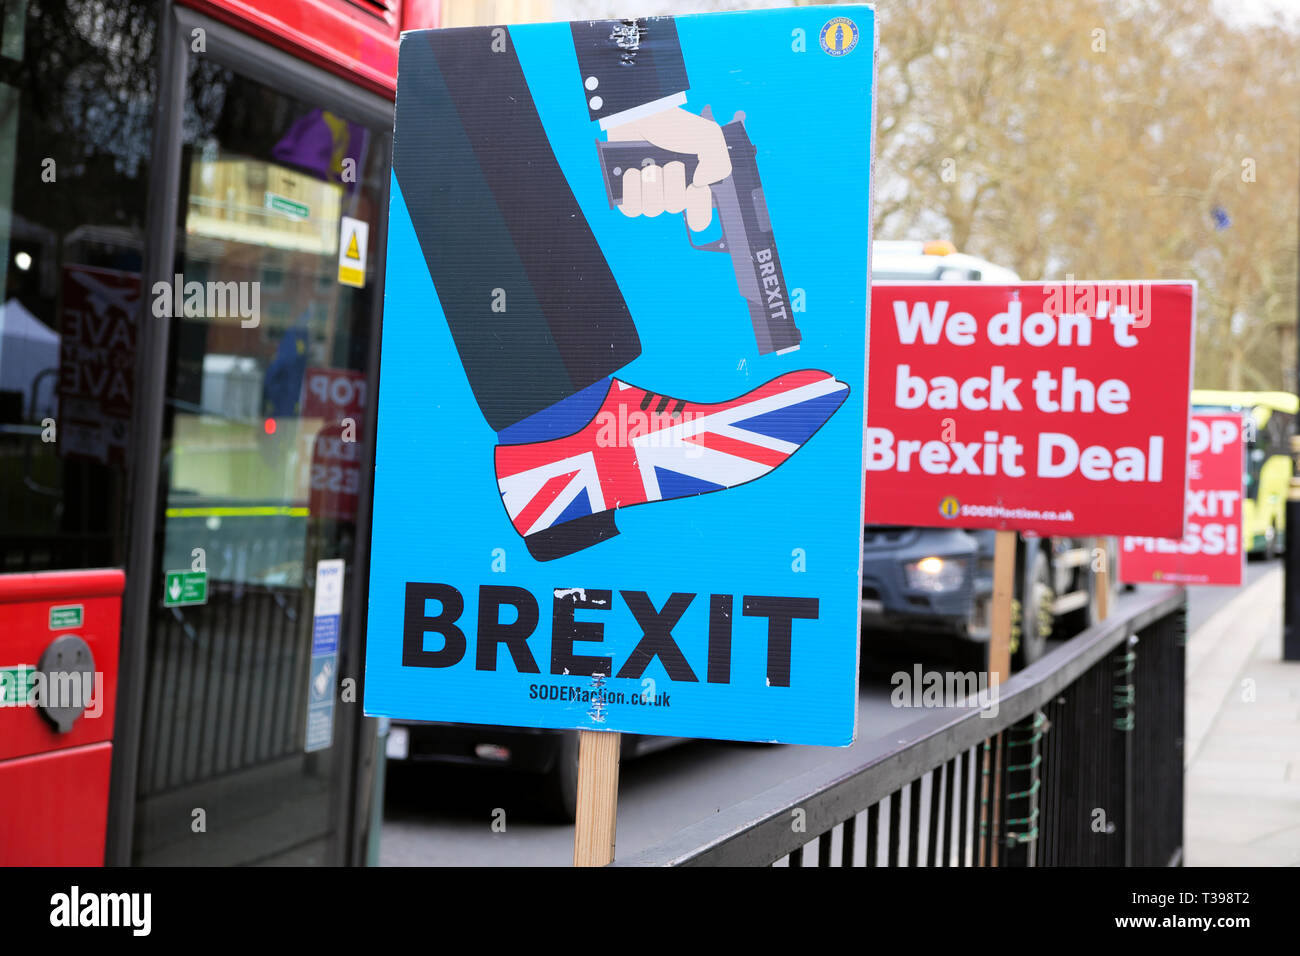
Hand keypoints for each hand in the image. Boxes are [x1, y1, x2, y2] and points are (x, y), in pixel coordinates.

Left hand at [605, 106, 730, 229]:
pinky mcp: (628, 192)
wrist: (639, 112)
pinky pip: (631, 209)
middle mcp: (671, 191)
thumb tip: (702, 183)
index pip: (700, 215)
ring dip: (652, 184)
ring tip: (648, 164)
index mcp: (692, 184)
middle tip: (670, 161)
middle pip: (675, 207)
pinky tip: (633, 172)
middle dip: (673, 181)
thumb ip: (719, 162)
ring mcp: (649, 193)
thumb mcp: (708, 136)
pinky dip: (632, 190)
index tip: (695, 188)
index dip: (699, 210)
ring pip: (653, 209)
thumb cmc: (672, 123)